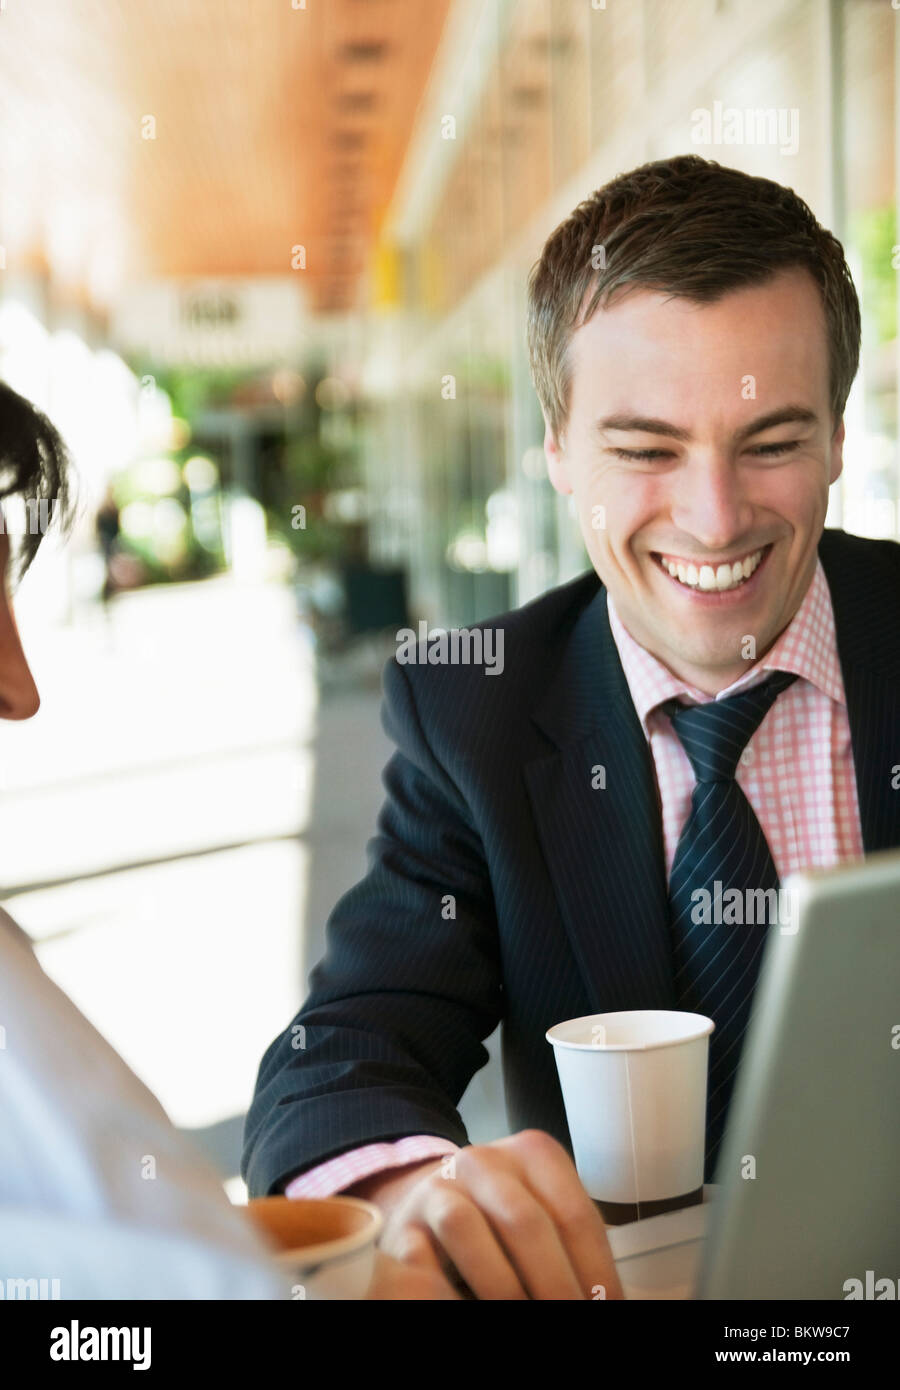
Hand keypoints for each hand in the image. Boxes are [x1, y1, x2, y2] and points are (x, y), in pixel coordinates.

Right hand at [374, 1130, 623, 1299]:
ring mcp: (437, 1189)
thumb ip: (571, 1245)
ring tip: (522, 1318)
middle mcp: (483, 1162)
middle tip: (569, 1319)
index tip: (606, 1308)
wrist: (428, 1197)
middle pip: (525, 1221)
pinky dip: (445, 1293)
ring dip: (501, 1287)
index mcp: (533, 1155)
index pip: (575, 1215)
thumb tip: (608, 1300)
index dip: (595, 1271)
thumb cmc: (502, 1216)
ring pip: (464, 1227)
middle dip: (554, 1284)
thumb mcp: (543, 1211)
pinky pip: (419, 1261)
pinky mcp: (401, 1227)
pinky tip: (468, 1306)